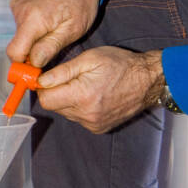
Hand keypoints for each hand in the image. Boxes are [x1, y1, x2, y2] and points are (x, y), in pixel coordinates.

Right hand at [7, 0, 102, 68]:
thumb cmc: (81, 2)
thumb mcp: (72, 30)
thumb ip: (51, 47)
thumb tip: (34, 63)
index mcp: (34, 18)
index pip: (14, 52)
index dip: (23, 64)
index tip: (36, 70)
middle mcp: (20, 9)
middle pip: (17, 44)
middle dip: (31, 52)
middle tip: (52, 47)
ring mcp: (17, 3)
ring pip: (19, 35)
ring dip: (33, 38)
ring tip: (53, 28)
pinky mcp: (17, 1)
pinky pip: (20, 23)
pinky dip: (32, 27)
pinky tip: (47, 19)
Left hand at [36, 47, 164, 132]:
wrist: (148, 81)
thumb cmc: (121, 65)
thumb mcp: (90, 59)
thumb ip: (62, 71)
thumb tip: (40, 80)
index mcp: (82, 95)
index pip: (46, 100)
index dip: (43, 87)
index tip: (46, 77)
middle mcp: (86, 114)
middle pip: (54, 107)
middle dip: (56, 92)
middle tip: (70, 77)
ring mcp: (93, 124)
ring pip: (66, 113)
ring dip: (68, 100)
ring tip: (85, 85)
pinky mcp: (98, 128)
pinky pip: (78, 118)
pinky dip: (80, 108)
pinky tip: (93, 96)